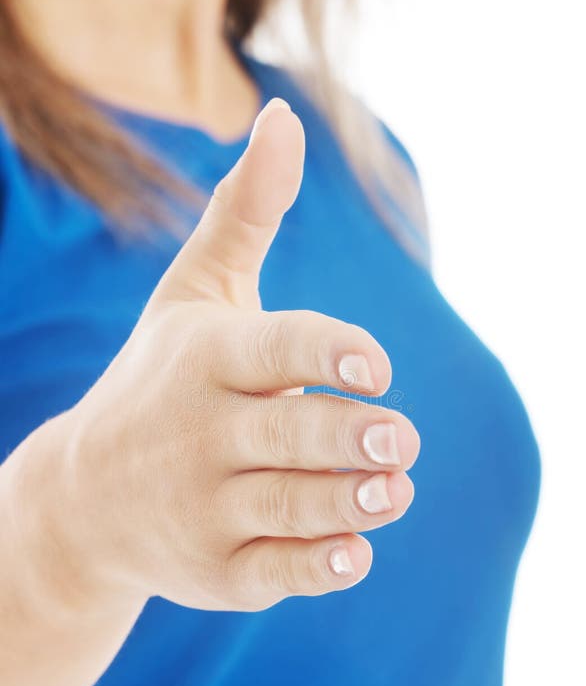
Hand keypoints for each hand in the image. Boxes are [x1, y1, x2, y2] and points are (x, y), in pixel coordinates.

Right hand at [54, 98, 419, 611]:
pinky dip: (316, 565)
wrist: (84, 498)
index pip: (273, 352)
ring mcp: (203, 508)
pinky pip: (274, 571)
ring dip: (347, 500)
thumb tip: (283, 115)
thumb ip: (244, 211)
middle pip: (290, 435)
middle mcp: (199, 435)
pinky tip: (355, 550)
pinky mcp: (216, 570)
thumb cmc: (157, 379)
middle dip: (349, 437)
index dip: (327, 355)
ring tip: (395, 488)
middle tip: (402, 437)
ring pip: (288, 504)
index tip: (377, 366)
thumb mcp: (192, 293)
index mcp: (204, 360)